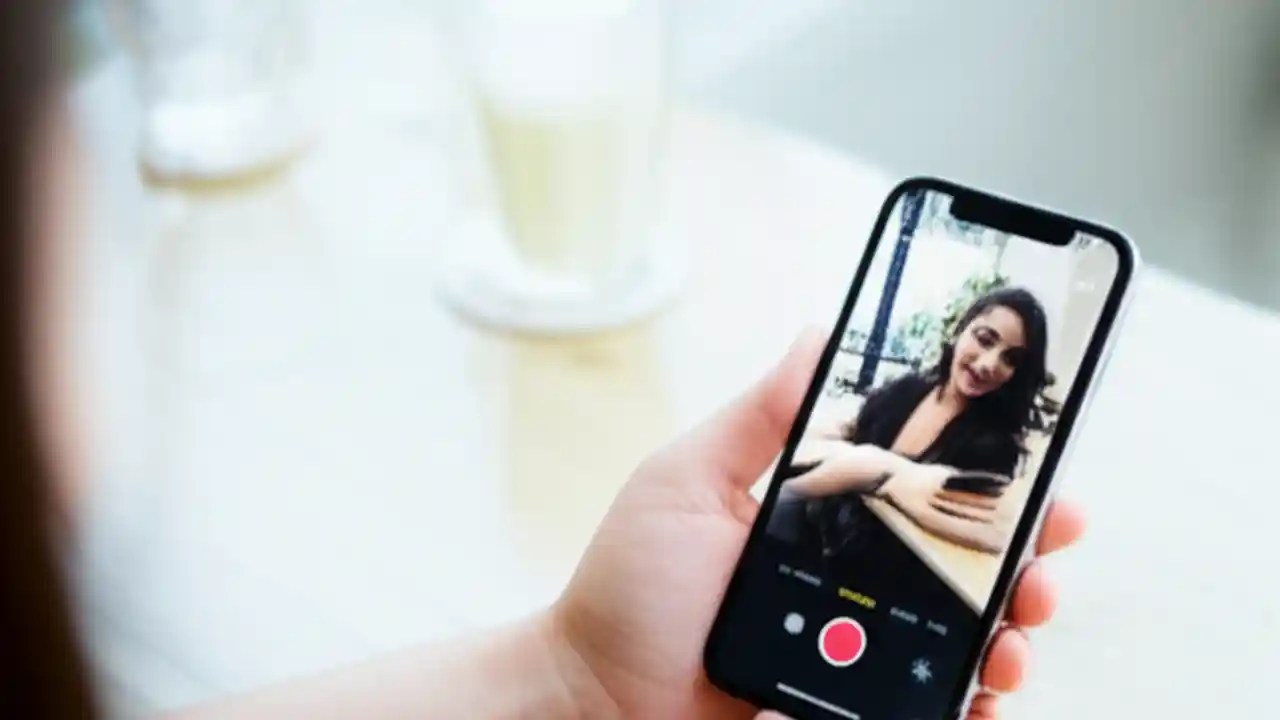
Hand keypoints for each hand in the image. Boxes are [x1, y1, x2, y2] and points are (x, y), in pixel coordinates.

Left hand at [551, 330, 1085, 719]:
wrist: (594, 695)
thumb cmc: (631, 589)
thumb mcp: (688, 481)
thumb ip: (758, 416)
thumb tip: (819, 332)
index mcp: (826, 523)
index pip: (928, 501)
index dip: (995, 496)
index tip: (1044, 493)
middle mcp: (853, 589)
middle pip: (964, 580)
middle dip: (1022, 577)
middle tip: (1039, 579)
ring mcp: (854, 657)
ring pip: (962, 653)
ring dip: (1005, 647)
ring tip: (1007, 648)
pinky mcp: (849, 712)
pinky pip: (925, 712)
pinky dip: (962, 710)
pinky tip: (974, 701)